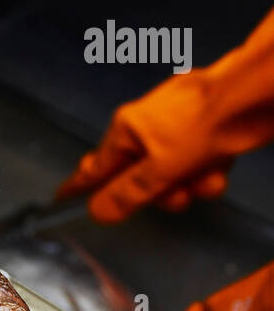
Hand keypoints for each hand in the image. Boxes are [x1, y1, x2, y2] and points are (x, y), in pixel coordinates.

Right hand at [58, 10, 273, 222]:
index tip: (60, 199)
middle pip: (139, 179)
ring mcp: (176, 127)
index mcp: (126, 130)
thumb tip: (97, 211)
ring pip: (172, 175)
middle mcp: (146, 127)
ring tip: (208, 178)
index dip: (78, 187)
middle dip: (162, 193)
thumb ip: (127, 195)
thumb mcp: (158, 170)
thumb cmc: (200, 127)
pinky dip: (208, 170)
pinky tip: (221, 165)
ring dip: (192, 184)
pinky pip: (195, 163)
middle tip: (178, 196)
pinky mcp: (203, 129)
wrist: (251, 98)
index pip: (94, 168)